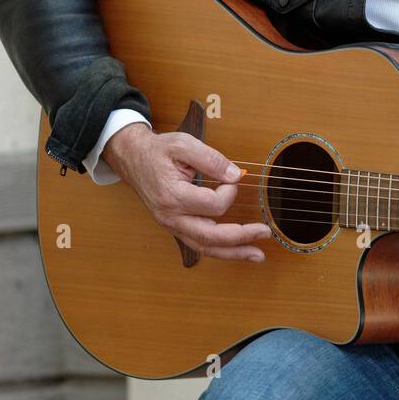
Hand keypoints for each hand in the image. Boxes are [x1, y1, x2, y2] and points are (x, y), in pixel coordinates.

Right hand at [103, 123, 272, 262]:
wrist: (133, 159)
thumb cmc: (158, 151)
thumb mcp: (183, 144)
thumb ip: (211, 159)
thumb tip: (234, 176)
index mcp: (172, 196)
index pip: (212, 205)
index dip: (229, 192)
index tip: (231, 178)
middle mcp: (171, 217)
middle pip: (210, 236)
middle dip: (241, 237)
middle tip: (265, 232)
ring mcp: (172, 226)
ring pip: (205, 247)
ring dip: (233, 253)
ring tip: (258, 255)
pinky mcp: (175, 227)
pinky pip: (199, 244)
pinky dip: (221, 250)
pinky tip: (238, 251)